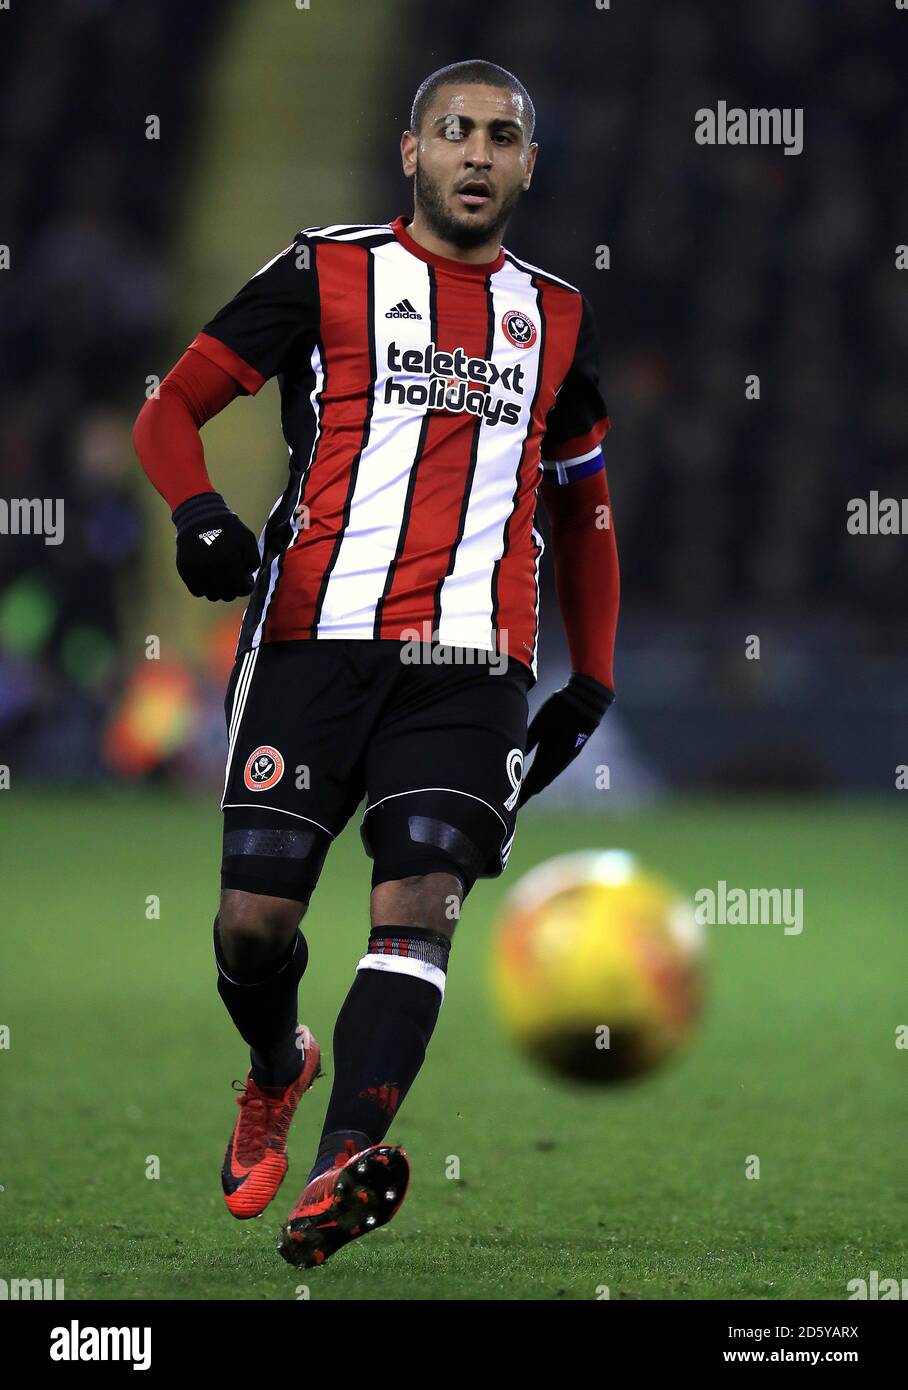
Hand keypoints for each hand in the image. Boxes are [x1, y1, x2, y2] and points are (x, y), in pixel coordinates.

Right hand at [172, 492, 260, 600]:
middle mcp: (211, 568)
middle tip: (234, 577)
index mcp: (229, 561)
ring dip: (219, 590)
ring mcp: (196, 571)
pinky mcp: (185, 571)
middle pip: (227, 595)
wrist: (199, 515)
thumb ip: (253, 561)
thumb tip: (246, 578)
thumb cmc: (228, 528)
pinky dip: (205, 588)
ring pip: (212, 596)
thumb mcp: (248, 539)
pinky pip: (197, 591)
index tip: (246, 579)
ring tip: (222, 577)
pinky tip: (210, 576)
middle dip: (234, 589)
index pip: (242, 589)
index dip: (247, 586)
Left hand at [517, 672, 613, 806]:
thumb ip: (527, 742)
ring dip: (536, 785)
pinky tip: (538, 777)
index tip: (512, 805)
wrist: (587, 702)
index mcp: (550, 757)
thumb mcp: (539, 724)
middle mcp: (560, 762)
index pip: (533, 782)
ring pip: (547, 777)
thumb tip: (514, 757)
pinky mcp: (570, 752)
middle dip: (527, 792)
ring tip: (523, 792)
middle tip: (514, 802)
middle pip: (540, 783)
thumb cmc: (560, 709)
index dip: (522, 794)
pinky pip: (554, 770)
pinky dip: (543, 776)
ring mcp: (567, 758)